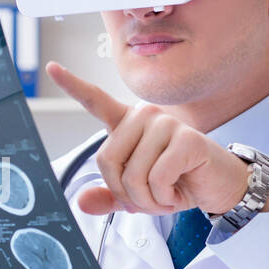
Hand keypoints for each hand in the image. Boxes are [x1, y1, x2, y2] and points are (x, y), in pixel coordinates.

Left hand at [46, 60, 267, 216]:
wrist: (218, 187)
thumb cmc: (177, 183)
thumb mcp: (137, 194)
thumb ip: (109, 196)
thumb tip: (81, 202)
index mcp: (127, 123)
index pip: (96, 101)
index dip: (72, 85)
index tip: (51, 66)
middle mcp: (144, 116)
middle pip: (106, 160)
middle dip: (123, 192)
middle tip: (147, 198)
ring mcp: (165, 123)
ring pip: (132, 175)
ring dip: (146, 199)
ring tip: (165, 194)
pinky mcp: (186, 138)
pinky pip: (157, 178)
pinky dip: (163, 197)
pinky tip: (177, 192)